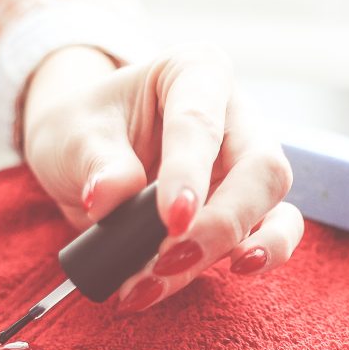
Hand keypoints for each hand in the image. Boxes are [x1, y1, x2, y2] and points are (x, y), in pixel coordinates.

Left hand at [20, 44, 302, 311]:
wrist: (84, 155)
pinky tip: (233, 275)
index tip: (172, 219)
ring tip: (175, 276)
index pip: (201, 122)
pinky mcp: (250, 208)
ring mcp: (247, 164)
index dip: (189, 173)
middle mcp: (235, 116)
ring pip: (271, 207)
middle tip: (167, 259)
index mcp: (195, 73)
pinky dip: (257, 259)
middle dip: (219, 222)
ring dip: (227, 249)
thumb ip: (95, 162)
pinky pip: (275, 233)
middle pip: (260, 168)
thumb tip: (108, 198)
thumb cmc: (84, 130)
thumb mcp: (73, 134)